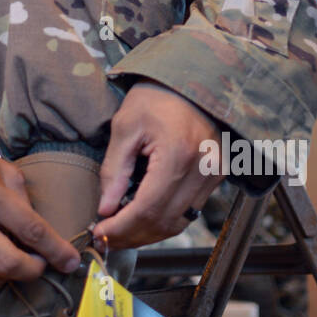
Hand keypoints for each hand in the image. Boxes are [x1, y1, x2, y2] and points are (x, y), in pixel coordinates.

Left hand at [93, 82, 221, 249]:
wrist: (193, 78)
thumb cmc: (157, 96)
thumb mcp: (125, 126)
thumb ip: (114, 170)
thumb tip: (107, 208)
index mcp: (178, 154)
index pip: (147, 209)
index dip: (121, 227)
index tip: (99, 232)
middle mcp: (202, 169)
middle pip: (164, 222)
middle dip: (131, 236)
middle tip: (106, 237)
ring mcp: (214, 175)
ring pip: (179, 223)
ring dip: (148, 234)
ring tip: (121, 231)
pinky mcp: (218, 176)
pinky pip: (190, 212)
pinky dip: (165, 221)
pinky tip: (143, 217)